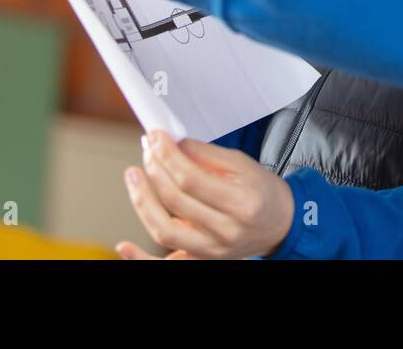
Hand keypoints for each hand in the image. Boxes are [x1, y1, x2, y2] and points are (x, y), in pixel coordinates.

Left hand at [117, 130, 294, 259]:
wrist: (279, 223)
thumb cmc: (261, 192)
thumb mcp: (243, 165)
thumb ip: (207, 155)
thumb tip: (173, 145)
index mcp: (241, 203)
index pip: (191, 179)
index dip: (168, 156)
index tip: (156, 137)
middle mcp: (225, 231)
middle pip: (176, 201)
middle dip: (155, 170)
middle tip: (147, 150)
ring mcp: (211, 250)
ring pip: (164, 230)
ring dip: (142, 202)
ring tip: (134, 176)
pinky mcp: (201, 261)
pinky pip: (166, 265)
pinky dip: (140, 258)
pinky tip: (123, 245)